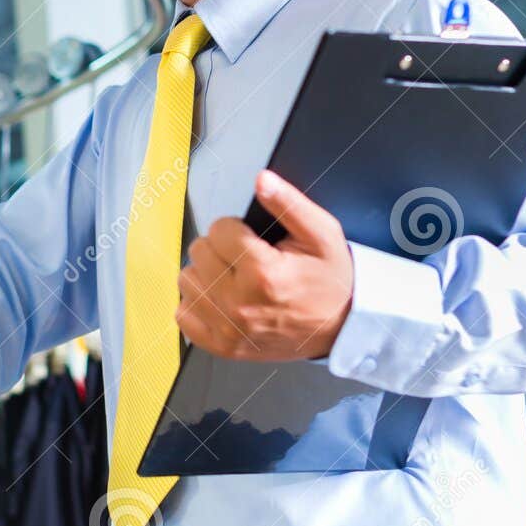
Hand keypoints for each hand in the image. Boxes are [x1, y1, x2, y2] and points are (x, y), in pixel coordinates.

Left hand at [175, 169, 353, 360]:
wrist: (341, 326)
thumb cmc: (330, 281)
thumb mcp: (321, 233)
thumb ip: (288, 203)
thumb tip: (262, 180)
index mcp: (264, 273)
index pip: (219, 230)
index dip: (235, 227)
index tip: (251, 239)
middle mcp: (240, 303)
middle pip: (199, 252)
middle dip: (219, 247)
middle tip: (244, 256)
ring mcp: (229, 329)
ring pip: (187, 281)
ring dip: (205, 273)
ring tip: (233, 276)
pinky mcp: (222, 346)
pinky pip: (183, 315)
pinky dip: (196, 303)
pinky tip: (220, 297)